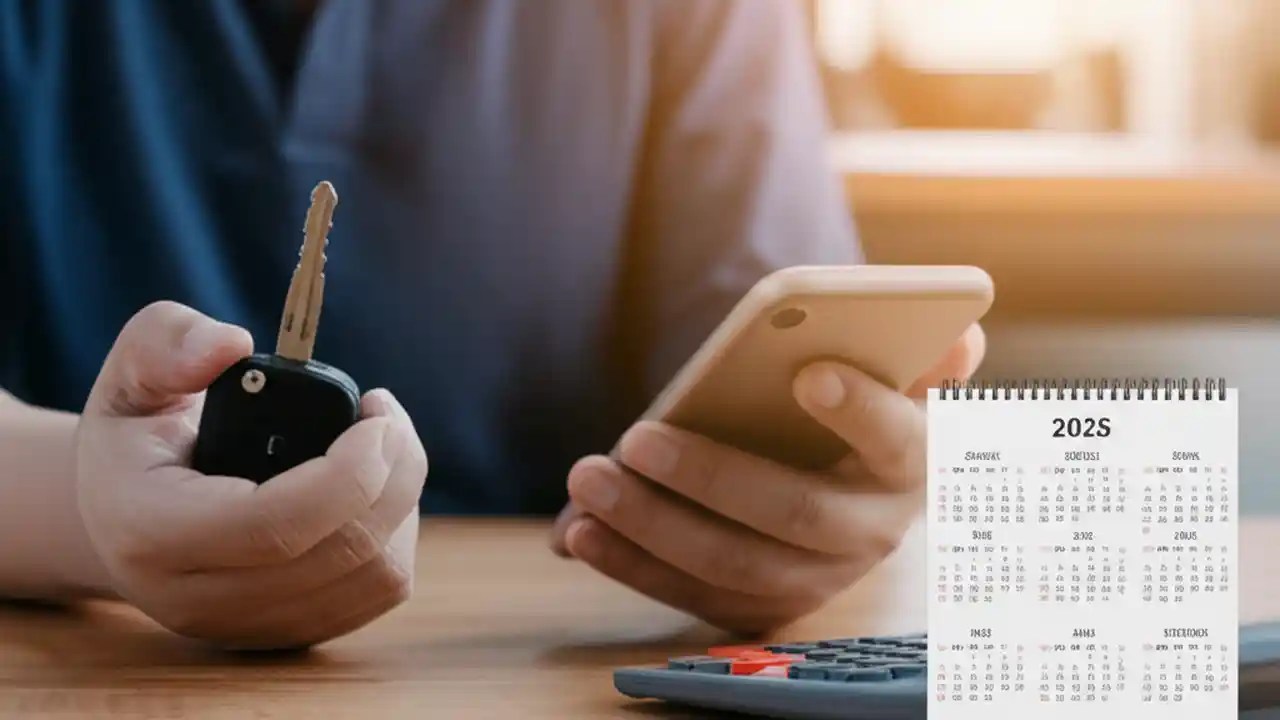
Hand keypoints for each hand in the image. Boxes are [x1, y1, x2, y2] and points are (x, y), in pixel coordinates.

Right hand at [75, 302, 427, 648]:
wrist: (123, 517)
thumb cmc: (139, 434)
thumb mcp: (131, 374)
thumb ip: (168, 342)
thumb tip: (233, 344)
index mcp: (153, 533)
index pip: (276, 525)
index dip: (349, 471)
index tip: (376, 415)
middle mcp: (200, 598)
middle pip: (342, 550)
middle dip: (392, 472)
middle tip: (387, 417)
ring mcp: (249, 626)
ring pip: (375, 574)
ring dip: (402, 500)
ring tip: (384, 447)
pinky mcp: (290, 634)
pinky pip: (380, 590)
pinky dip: (398, 532)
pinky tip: (376, 489)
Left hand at [550, 324, 983, 633]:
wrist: (845, 489)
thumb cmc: (857, 415)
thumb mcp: (898, 381)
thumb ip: (924, 354)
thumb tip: (962, 333)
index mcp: (910, 462)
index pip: (899, 438)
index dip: (860, 410)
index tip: (808, 372)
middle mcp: (870, 533)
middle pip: (794, 514)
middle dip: (710, 478)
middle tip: (634, 438)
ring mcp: (814, 579)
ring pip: (732, 564)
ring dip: (651, 526)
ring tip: (587, 479)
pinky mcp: (762, 607)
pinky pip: (691, 595)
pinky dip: (630, 566)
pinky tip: (575, 531)